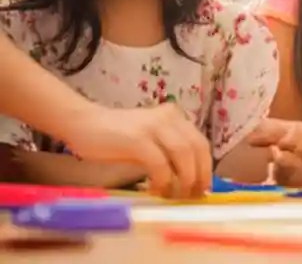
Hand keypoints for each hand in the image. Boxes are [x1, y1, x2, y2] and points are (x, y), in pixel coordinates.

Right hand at [60, 102, 209, 198]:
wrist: (83, 124)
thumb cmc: (116, 138)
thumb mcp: (150, 140)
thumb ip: (169, 151)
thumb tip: (189, 178)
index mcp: (175, 117)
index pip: (201, 143)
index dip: (206, 167)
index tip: (203, 188)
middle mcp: (169, 118)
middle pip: (197, 148)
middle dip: (199, 175)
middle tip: (192, 196)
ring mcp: (153, 126)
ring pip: (183, 154)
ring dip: (184, 179)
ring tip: (176, 196)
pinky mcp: (137, 139)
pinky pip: (160, 163)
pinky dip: (162, 180)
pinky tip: (156, 191)